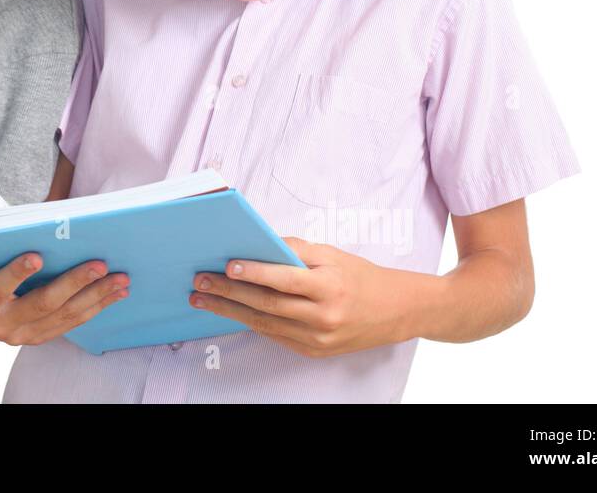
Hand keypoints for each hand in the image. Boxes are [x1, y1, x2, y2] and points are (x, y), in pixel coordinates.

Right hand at [0, 250, 128, 346]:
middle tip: (99, 265)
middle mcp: (6, 324)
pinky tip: (117, 293)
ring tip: (121, 279)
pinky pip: (73, 322)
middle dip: (73, 284)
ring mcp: (28, 334)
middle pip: (43, 304)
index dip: (16, 274)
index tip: (36, 256)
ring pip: (65, 316)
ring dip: (96, 297)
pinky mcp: (44, 336)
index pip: (0, 288)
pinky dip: (97, 307)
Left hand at [188, 237, 409, 357]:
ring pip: (265, 324)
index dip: (255, 272)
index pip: (285, 279)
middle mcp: (323, 317)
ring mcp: (318, 340)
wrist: (396, 311)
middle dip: (229, 293)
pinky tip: (230, 311)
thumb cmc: (360, 276)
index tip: (227, 266)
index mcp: (330, 286)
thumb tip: (257, 244)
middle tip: (201, 282)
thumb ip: (295, 249)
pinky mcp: (314, 353)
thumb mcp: (332, 254)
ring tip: (203, 299)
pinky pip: (275, 336)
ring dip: (230, 311)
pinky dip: (250, 322)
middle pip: (267, 305)